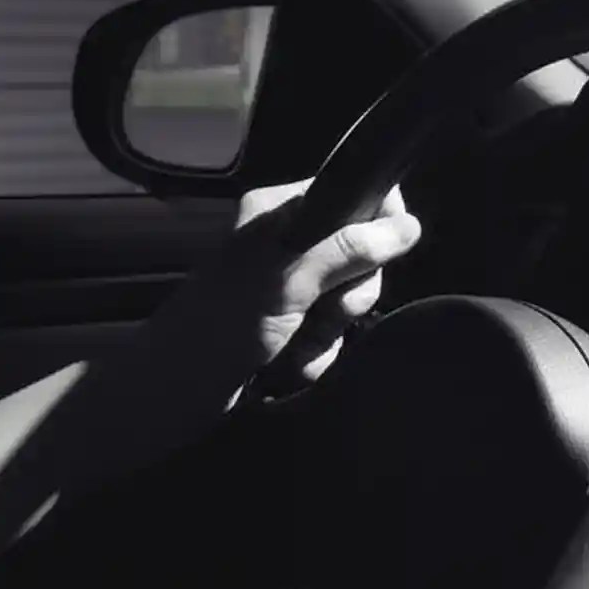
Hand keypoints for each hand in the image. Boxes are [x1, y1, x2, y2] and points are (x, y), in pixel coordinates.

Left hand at [214, 179, 422, 383]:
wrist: (178, 392)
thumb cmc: (224, 324)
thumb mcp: (289, 280)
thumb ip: (349, 250)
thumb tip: (410, 226)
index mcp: (282, 211)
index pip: (355, 195)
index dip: (378, 224)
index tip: (378, 256)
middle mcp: (291, 242)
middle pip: (364, 255)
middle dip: (349, 294)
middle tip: (322, 310)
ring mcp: (295, 286)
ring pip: (351, 300)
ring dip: (329, 332)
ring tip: (295, 344)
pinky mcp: (295, 324)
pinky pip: (335, 333)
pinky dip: (318, 353)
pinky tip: (290, 362)